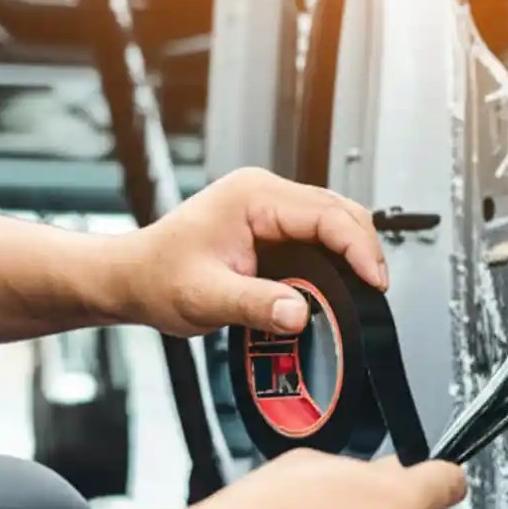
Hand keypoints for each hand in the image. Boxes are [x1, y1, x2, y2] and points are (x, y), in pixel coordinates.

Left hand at [126, 167, 385, 336]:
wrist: (132, 278)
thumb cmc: (157, 277)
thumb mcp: (206, 297)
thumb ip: (254, 305)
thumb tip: (299, 314)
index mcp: (253, 196)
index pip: (326, 213)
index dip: (358, 247)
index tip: (374, 281)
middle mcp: (264, 194)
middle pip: (339, 211)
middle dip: (364, 249)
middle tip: (375, 290)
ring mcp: (269, 207)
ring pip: (333, 221)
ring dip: (351, 252)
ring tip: (362, 290)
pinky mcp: (270, 226)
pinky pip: (317, 235)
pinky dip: (334, 258)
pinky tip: (337, 284)